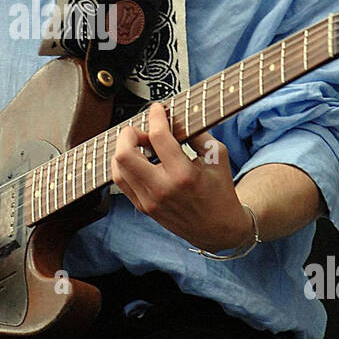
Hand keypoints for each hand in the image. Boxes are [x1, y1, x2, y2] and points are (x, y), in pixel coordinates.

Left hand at [111, 103, 252, 252]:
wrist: (218, 229)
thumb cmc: (220, 191)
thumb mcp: (218, 157)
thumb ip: (196, 133)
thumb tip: (175, 116)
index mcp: (184, 175)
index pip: (158, 137)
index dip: (155, 116)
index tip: (158, 109)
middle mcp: (162, 189)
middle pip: (125, 154)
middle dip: (130, 133)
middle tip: (143, 131)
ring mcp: (149, 201)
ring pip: (118, 168)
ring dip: (124, 149)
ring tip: (140, 145)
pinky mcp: (143, 208)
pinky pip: (121, 182)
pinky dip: (123, 165)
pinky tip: (137, 159)